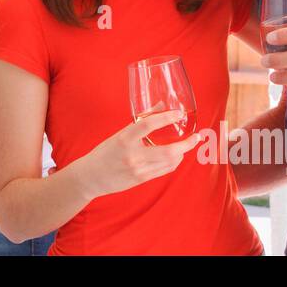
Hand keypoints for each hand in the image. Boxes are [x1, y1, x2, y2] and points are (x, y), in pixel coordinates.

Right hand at [74, 111, 202, 199]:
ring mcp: (138, 170)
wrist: (91, 177)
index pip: (148, 124)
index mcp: (124, 139)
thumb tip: (161, 106)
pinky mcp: (141, 179)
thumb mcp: (119, 134)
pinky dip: (174, 162)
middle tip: (196, 137)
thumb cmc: (104, 152)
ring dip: (182, 153)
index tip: (179, 113)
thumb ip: (140, 121)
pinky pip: (164, 170)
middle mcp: (132, 155)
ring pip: (170, 162)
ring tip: (187, 145)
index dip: (166, 117)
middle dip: (187, 144)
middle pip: (168, 150)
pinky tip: (176, 156)